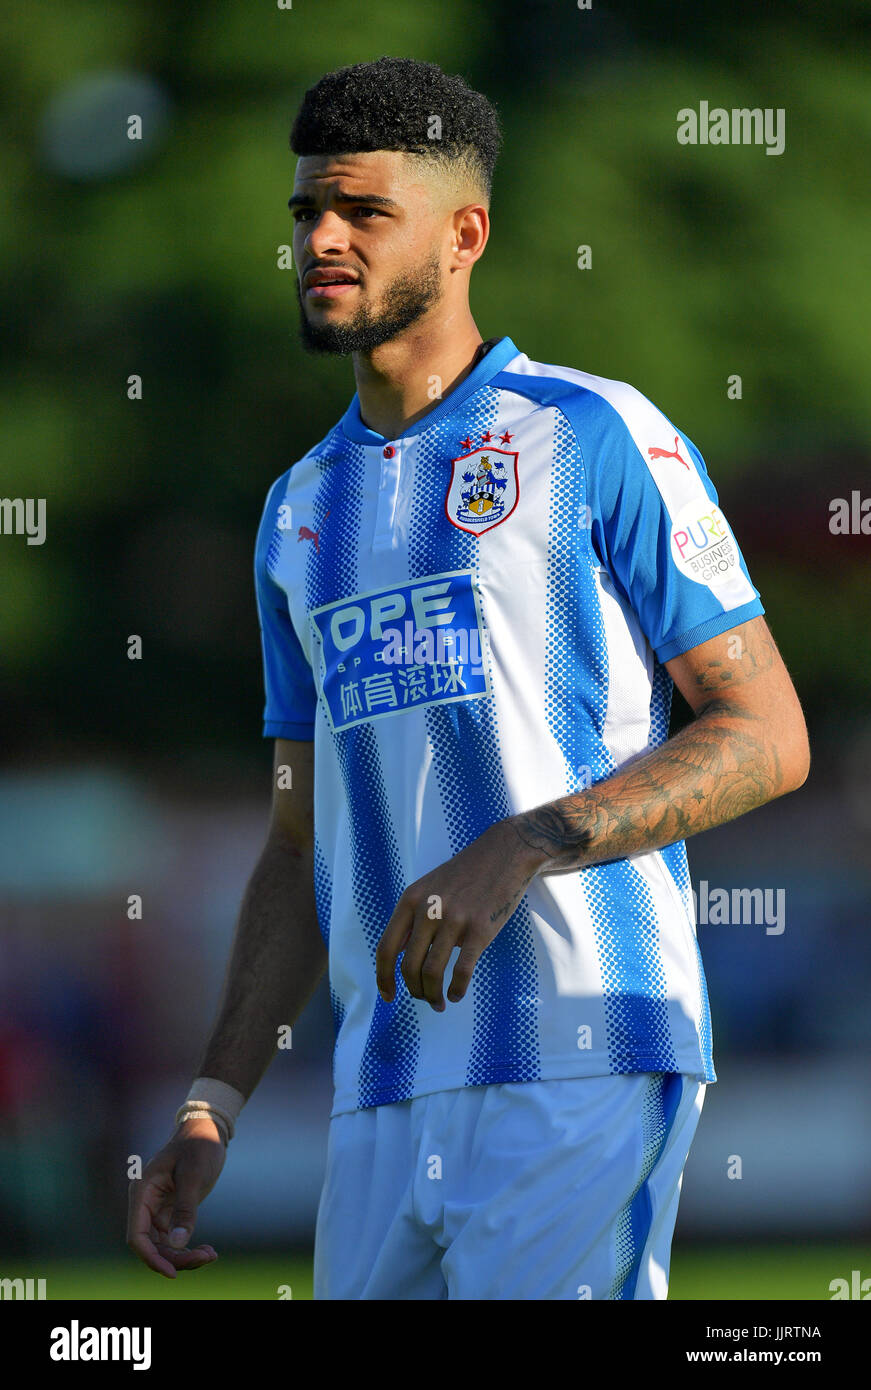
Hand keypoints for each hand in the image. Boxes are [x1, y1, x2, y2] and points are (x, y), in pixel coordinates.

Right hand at [126, 1117, 225, 1277]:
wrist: (207, 1130)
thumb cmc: (199, 1146)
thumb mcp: (194, 1175)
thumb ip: (185, 1209)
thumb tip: (179, 1243)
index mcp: (142, 1191)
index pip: (137, 1236)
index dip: (151, 1258)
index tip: (173, 1272)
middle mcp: (145, 1203)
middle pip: (152, 1245)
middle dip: (176, 1258)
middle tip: (207, 1257)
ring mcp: (156, 1209)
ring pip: (163, 1245)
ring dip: (183, 1256)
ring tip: (211, 1255)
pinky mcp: (169, 1211)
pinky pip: (173, 1238)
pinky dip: (187, 1247)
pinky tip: (208, 1250)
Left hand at [375, 819, 546, 1010]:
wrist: (503, 853)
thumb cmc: (465, 874)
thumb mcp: (429, 887)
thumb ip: (414, 918)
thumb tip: (400, 957)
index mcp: (411, 900)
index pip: (386, 948)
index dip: (383, 977)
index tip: (388, 996)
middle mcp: (428, 910)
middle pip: (409, 966)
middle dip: (414, 991)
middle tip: (424, 999)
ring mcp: (454, 919)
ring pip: (433, 972)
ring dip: (433, 995)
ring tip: (439, 1003)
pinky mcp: (480, 929)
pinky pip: (462, 970)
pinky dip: (456, 990)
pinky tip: (456, 995)